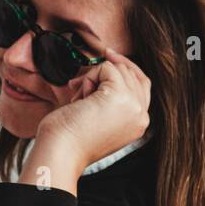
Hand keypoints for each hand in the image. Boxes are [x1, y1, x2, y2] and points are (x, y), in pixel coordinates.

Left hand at [35, 48, 150, 172]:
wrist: (61, 150)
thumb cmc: (72, 136)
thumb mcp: (101, 117)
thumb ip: (113, 98)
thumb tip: (110, 64)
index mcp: (139, 124)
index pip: (143, 85)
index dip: (126, 68)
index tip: (108, 55)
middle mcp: (142, 116)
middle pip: (131, 74)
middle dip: (104, 75)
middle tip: (78, 88)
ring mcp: (134, 106)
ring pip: (118, 69)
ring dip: (93, 79)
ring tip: (80, 101)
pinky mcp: (121, 95)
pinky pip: (107, 67)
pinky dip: (89, 77)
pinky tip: (80, 99)